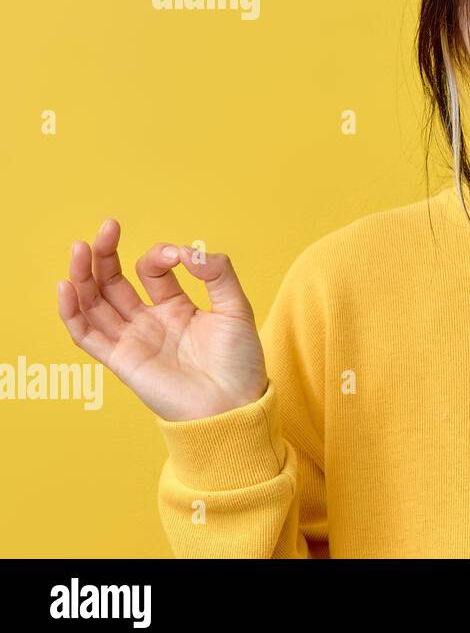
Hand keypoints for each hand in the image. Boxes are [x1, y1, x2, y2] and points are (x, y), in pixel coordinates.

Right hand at [55, 219, 267, 421]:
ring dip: (83, 276)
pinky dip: (72, 311)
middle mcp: (150, 322)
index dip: (162, 255)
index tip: (180, 256)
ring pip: (95, 303)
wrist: (235, 404)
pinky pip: (87, 334)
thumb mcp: (236, 307)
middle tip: (106, 228)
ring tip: (80, 248)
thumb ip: (217, 273)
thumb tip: (189, 251)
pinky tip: (67, 285)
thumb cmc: (240, 361)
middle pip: (115, 282)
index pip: (154, 271)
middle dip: (107, 254)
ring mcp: (133, 340)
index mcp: (176, 308)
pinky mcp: (121, 360)